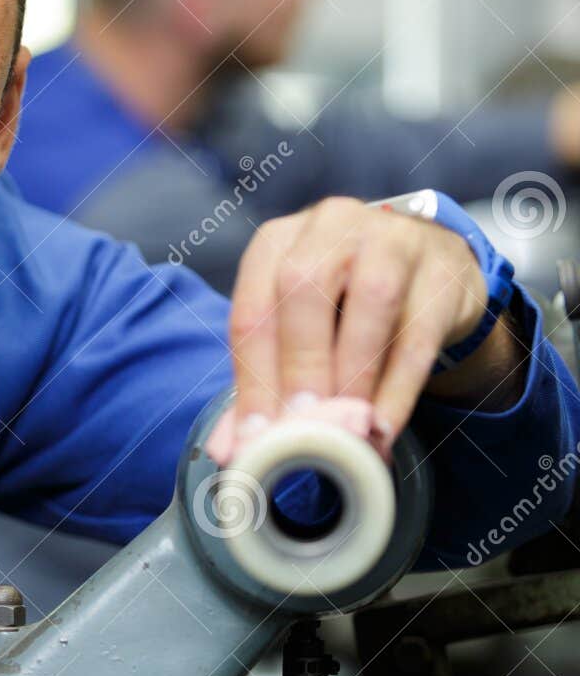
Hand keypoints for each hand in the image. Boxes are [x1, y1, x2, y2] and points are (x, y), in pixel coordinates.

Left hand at [225, 197, 504, 458]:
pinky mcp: (444, 267)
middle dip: (300, 366)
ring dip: (354, 375)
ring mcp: (392, 238)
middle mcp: (330, 225)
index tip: (254, 438)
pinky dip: (399, 386)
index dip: (252, 379)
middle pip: (304, 290)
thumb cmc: (344, 301)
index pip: (253, 310)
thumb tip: (231, 450)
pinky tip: (384, 425)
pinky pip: (420, 331)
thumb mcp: (298, 328)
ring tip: (346, 430)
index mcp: (278, 241)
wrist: (428, 266)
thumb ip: (265, 383)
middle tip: (301, 428)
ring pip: (371, 302)